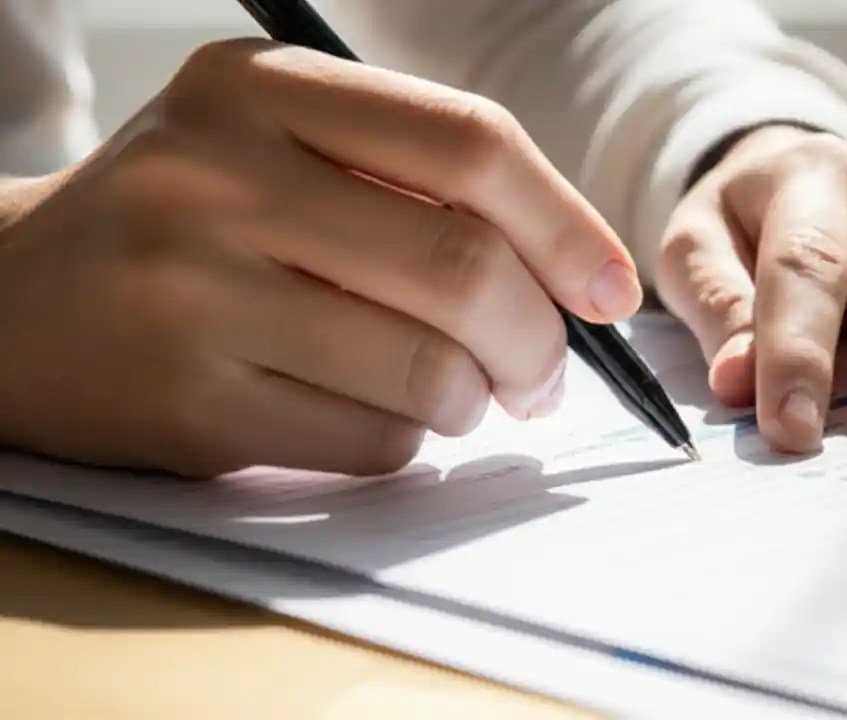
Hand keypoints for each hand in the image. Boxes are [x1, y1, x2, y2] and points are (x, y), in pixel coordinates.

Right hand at [0, 40, 640, 476]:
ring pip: (426, 369)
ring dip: (476, 398)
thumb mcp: (277, 145)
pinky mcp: (185, 403)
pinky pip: (370, 441)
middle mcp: (217, 175)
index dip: (568, 222)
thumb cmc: (187, 220)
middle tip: (545, 372)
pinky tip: (380, 418)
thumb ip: (414, 180)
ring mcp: (192, 292)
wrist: (15, 301)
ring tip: (464, 395)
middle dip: (539, 339)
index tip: (611, 289)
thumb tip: (579, 274)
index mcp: (260, 89)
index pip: (469, 144)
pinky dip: (408, 442)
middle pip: (463, 266)